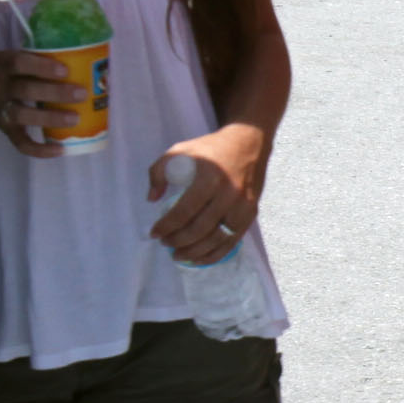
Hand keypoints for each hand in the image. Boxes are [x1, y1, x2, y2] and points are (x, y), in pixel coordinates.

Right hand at [0, 49, 84, 158]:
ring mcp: (1, 111)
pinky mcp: (5, 129)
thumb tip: (77, 58)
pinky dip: (40, 150)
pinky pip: (21, 143)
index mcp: (3, 66)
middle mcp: (0, 88)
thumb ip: (35, 58)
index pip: (20, 63)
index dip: (42, 67)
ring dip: (51, 118)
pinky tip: (61, 149)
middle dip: (54, 92)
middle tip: (81, 93)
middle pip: (25, 90)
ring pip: (23, 116)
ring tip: (75, 118)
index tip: (65, 70)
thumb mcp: (11, 56)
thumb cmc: (3, 70)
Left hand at [148, 131, 263, 256]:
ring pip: (217, 239)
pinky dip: (214, 254)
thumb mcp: (179, 150)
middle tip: (165, 243)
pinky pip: (232, 241)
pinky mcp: (251, 214)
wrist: (249, 143)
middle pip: (200, 228)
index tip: (154, 233)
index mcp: (209, 177)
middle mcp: (228, 194)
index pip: (185, 210)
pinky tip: (199, 258)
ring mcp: (242, 206)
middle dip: (178, 241)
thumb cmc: (210, 149)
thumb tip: (152, 199)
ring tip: (178, 255)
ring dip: (195, 252)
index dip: (167, 226)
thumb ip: (159, 172)